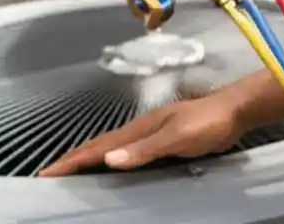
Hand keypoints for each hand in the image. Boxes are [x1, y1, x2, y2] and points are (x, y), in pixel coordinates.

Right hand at [38, 94, 247, 176]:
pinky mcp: (161, 140)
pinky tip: (112, 167)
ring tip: (72, 170)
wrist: (234, 110)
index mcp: (138, 128)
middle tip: (50, 173)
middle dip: (73, 158)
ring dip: (89, 158)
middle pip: (99, 145)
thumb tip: (109, 159)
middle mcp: (139, 129)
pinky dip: (110, 159)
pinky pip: (126, 151)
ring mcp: (150, 133)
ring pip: (111, 147)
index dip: (73, 160)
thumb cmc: (207, 122)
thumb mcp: (177, 136)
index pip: (98, 147)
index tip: (49, 172)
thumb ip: (145, 149)